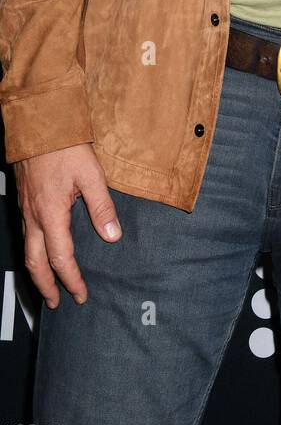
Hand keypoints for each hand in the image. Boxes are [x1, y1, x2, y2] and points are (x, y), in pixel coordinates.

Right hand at [14, 144, 121, 307]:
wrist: (39, 122)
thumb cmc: (66, 146)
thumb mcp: (91, 174)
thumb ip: (102, 207)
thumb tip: (112, 237)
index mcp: (51, 214)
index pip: (61, 259)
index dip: (71, 280)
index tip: (80, 295)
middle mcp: (34, 216)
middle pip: (35, 264)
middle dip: (46, 287)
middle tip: (57, 302)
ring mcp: (25, 209)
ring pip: (27, 251)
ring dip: (37, 272)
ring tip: (48, 285)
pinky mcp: (24, 200)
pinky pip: (26, 235)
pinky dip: (33, 252)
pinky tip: (42, 251)